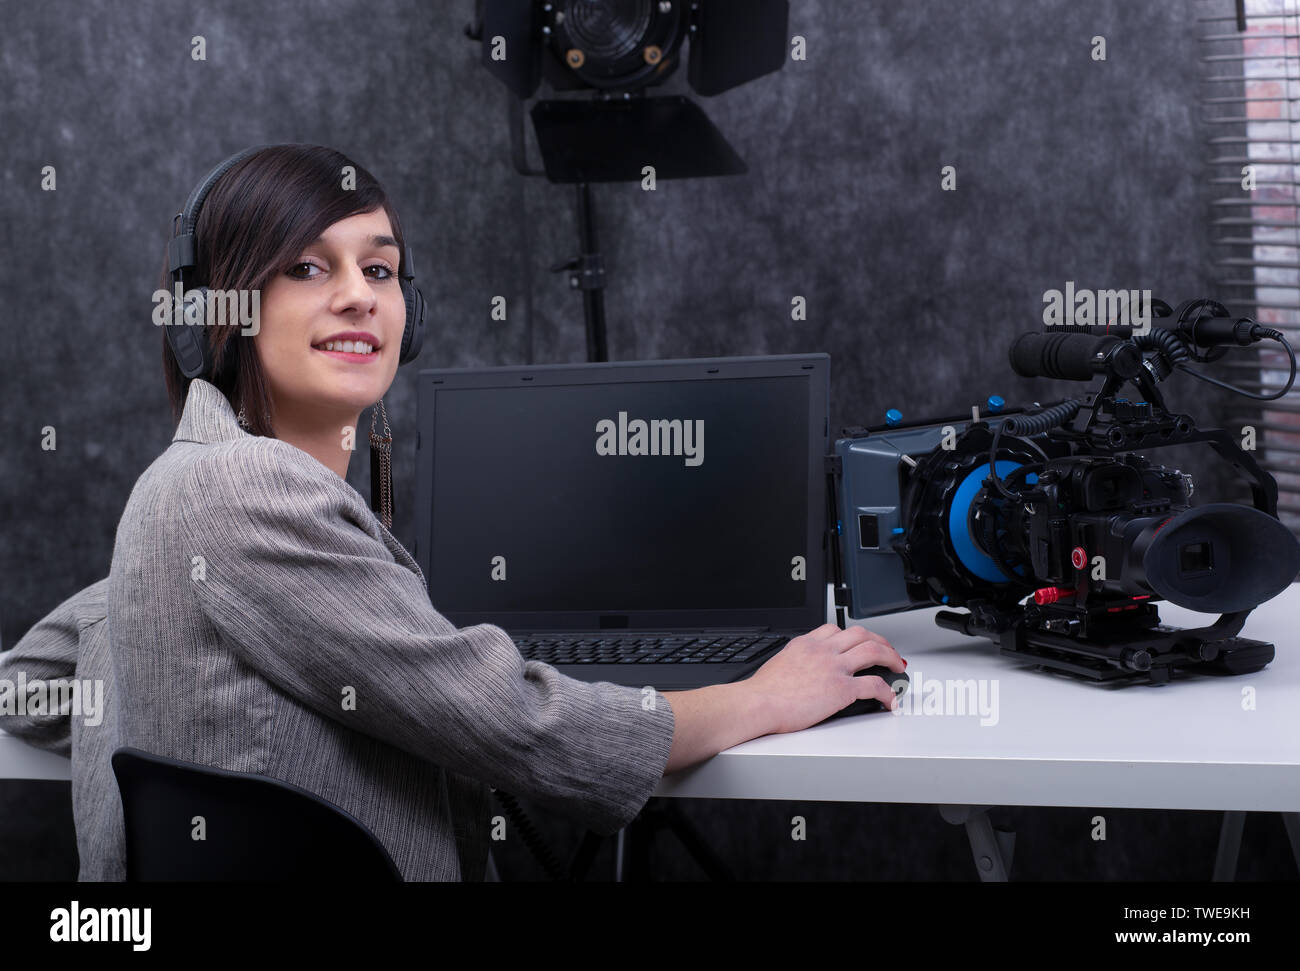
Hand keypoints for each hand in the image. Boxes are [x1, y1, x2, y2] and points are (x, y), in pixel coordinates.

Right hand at [745, 623, 905, 733]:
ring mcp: (834, 668)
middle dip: (879, 641)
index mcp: (806, 644)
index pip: (835, 629)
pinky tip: (889, 700)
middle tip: (887, 651)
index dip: (853, 635)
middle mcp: (823, 650)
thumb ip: (796, 662)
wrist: (758, 703)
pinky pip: (874, 685)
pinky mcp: (842, 689)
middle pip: (861, 634)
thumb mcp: (779, 664)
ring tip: (897, 667)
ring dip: (890, 657)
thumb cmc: (762, 692)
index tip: (859, 642)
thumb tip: (801, 672)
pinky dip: (888, 692)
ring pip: (873, 651)